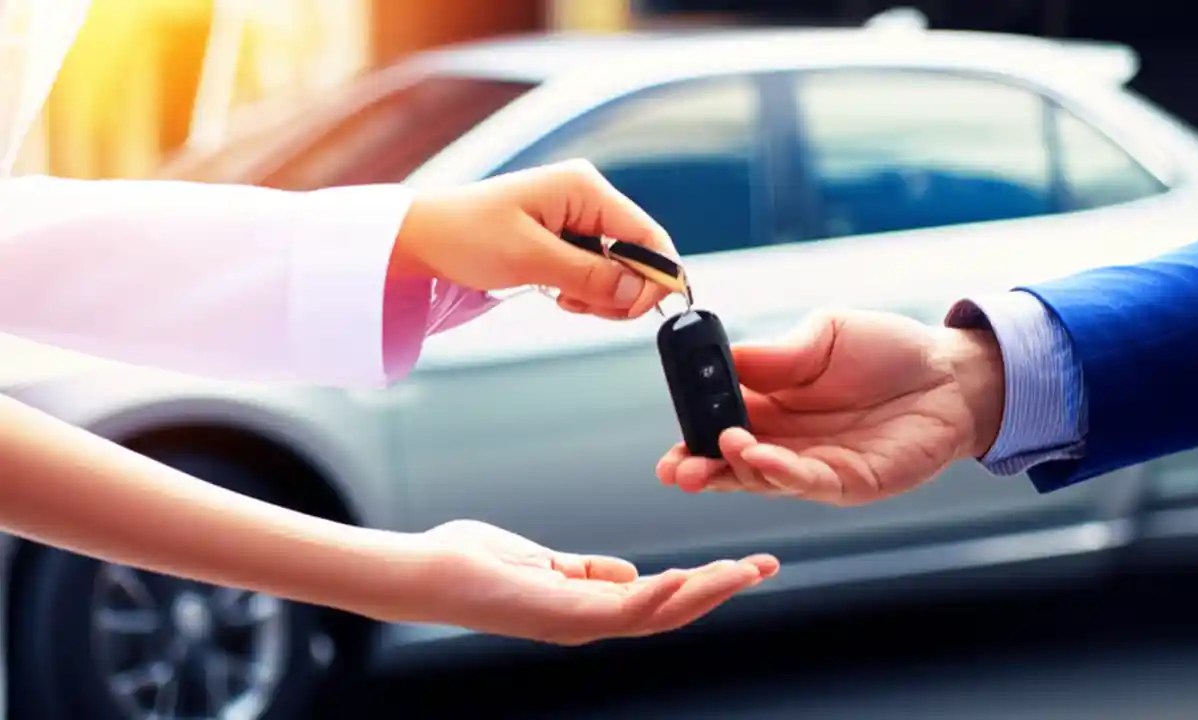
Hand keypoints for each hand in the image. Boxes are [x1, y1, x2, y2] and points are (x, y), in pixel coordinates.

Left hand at [370, 520, 778, 645]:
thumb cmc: (474, 565)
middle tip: (766, 566)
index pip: (662, 599)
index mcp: (590, 607)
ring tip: (744, 570)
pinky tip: (686, 576)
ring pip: (658, 614)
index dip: (707, 584)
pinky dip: (658, 594)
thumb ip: (587, 570)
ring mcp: (577, 623)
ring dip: (706, 592)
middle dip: (723, 590)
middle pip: (672, 611)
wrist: (426, 575)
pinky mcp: (561, 615)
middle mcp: (590, 622)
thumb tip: (629, 572)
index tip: (744, 563)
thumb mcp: (546, 563)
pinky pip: (621, 608)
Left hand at [393, 159, 677, 319]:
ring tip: (564, 301)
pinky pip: (596, 272)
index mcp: (585, 188)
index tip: (634, 310)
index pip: (647, 235)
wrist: (422, 237)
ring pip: (618, 269)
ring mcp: (578, 218)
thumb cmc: (465, 234)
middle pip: (637, 255)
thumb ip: (589, 275)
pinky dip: (586, 293)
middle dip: (620, 290)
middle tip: (584, 308)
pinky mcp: (566, 238)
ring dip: (600, 295)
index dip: (652, 276)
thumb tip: (636, 291)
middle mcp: (587, 198)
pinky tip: (560, 296)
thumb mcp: (530, 259)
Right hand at [655, 310, 1005, 504]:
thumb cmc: (886, 350)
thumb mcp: (821, 336)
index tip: (671, 434)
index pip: (716, 420)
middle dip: (698, 467)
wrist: (951, 373)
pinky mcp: (848, 483)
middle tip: (675, 468)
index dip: (690, 430)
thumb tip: (725, 358)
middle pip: (729, 461)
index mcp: (768, 402)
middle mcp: (783, 440)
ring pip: (761, 478)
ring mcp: (813, 466)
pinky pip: (808, 482)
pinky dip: (781, 473)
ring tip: (717, 451)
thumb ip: (775, 356)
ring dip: (734, 470)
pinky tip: (762, 458)